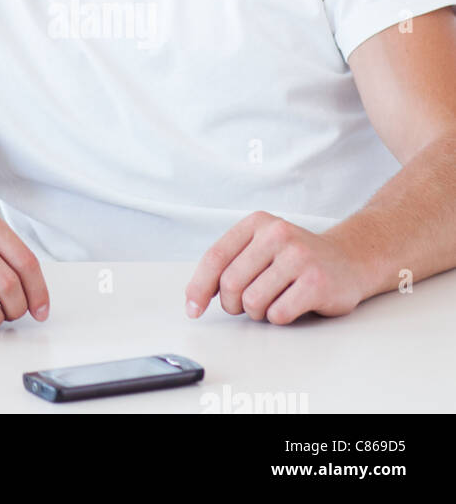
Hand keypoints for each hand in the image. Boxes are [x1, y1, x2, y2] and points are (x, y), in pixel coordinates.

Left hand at [184, 211, 370, 324]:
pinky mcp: (316, 282)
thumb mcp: (261, 247)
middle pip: (230, 283)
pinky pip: (278, 314)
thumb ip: (231, 263)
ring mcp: (298, 256)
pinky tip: (292, 305)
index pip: (215, 257)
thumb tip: (195, 296)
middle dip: (233, 304)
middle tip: (246, 306)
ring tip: (273, 301)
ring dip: (258, 312)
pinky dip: (279, 318)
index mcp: (256, 223)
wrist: (349, 260)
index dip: (199, 286)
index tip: (192, 308)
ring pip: (253, 301)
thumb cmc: (297, 259)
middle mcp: (276, 234)